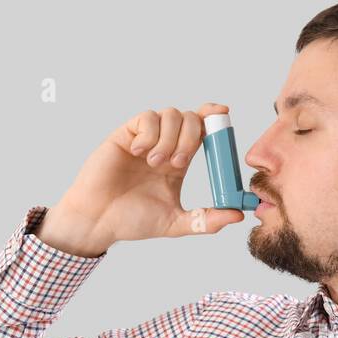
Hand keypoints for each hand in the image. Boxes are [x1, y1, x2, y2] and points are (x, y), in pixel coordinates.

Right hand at [38, 102, 246, 254]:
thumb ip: (206, 220)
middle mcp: (165, 146)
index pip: (202, 130)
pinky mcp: (126, 135)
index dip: (214, 117)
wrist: (98, 220)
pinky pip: (146, 118)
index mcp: (179, 162)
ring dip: (169, 138)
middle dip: (191, 137)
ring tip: (156, 164)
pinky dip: (149, 134)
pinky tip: (139, 153)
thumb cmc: (131, 221)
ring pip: (170, 114)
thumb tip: (238, 216)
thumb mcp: (175, 223)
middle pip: (190, 118)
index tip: (224, 115)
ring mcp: (145, 139)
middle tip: (178, 163)